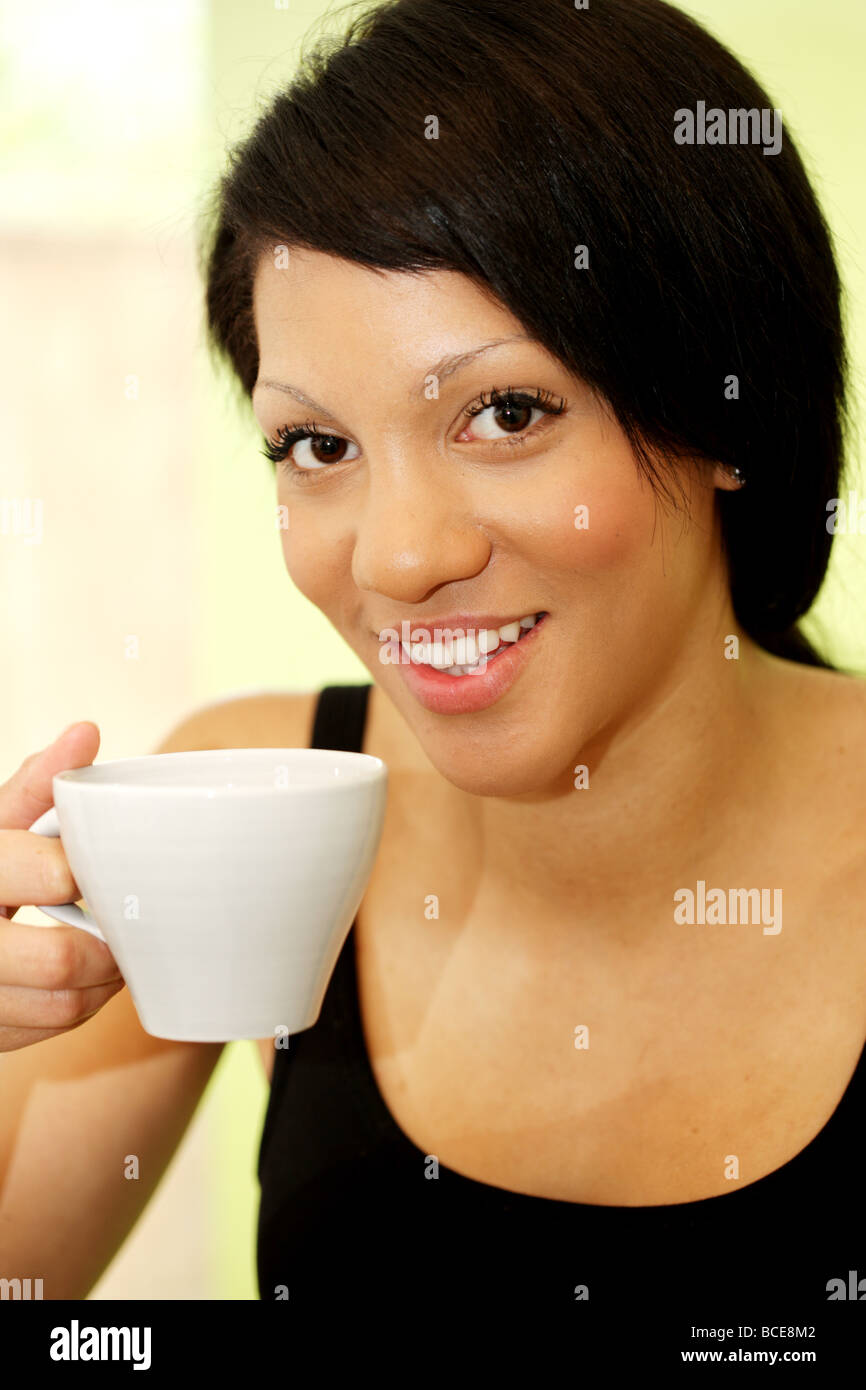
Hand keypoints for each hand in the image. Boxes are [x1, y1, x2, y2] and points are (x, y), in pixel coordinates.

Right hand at [0, 724, 123, 1051]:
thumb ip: (36, 785)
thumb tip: (86, 732)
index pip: (50, 877)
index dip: (90, 877)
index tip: (102, 868)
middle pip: (61, 961)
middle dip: (109, 944)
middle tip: (126, 921)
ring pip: (62, 1005)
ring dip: (105, 980)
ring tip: (115, 947)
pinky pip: (49, 1028)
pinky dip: (80, 1005)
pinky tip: (87, 976)